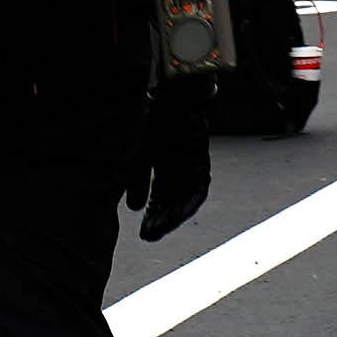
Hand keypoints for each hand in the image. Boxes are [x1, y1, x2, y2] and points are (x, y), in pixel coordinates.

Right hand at [131, 92, 219, 241]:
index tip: (142, 232)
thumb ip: (136, 181)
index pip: (159, 198)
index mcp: (164, 165)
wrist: (171, 101)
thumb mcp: (138, 156)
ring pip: (185, 200)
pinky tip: (177, 215)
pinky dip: (188, 204)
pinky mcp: (202, 165)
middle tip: (148, 235)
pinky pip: (198, 191)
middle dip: (160, 220)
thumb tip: (134, 209)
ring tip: (159, 229)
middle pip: (171, 202)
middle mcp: (180, 169)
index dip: (151, 215)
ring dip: (173, 217)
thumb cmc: (152, 123)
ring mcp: (192, 167)